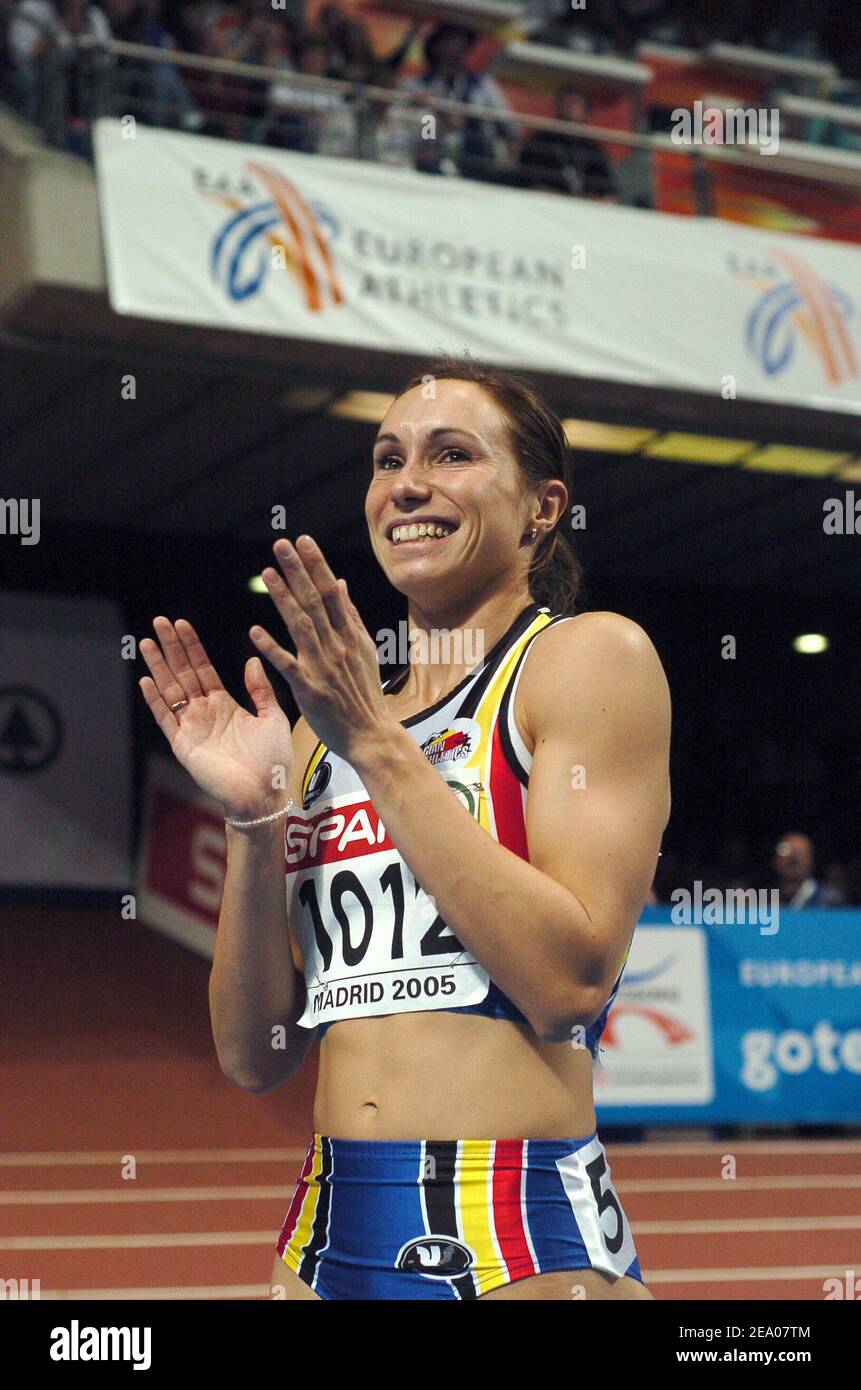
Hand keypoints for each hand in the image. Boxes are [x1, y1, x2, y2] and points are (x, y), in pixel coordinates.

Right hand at [139, 618, 293, 819]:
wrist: (264, 792)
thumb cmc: (272, 760)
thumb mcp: (272, 717)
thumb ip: (261, 689)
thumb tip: (251, 659)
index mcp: (224, 705)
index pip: (203, 668)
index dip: (192, 646)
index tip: (182, 624)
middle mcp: (204, 713)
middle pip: (182, 673)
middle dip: (171, 648)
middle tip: (159, 621)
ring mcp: (192, 728)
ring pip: (170, 690)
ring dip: (158, 666)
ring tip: (147, 642)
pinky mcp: (184, 745)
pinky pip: (166, 718)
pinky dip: (155, 700)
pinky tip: (146, 680)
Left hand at [249, 536, 392, 763]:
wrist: (372, 734)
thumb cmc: (364, 695)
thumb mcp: (364, 650)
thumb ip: (351, 617)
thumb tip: (340, 583)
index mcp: (350, 635)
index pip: (331, 592)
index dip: (316, 565)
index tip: (303, 541)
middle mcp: (337, 645)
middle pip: (315, 601)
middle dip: (298, 570)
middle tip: (281, 544)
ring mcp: (323, 666)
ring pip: (301, 625)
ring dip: (283, 598)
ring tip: (267, 572)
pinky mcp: (310, 689)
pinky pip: (287, 665)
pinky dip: (272, 648)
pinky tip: (255, 631)